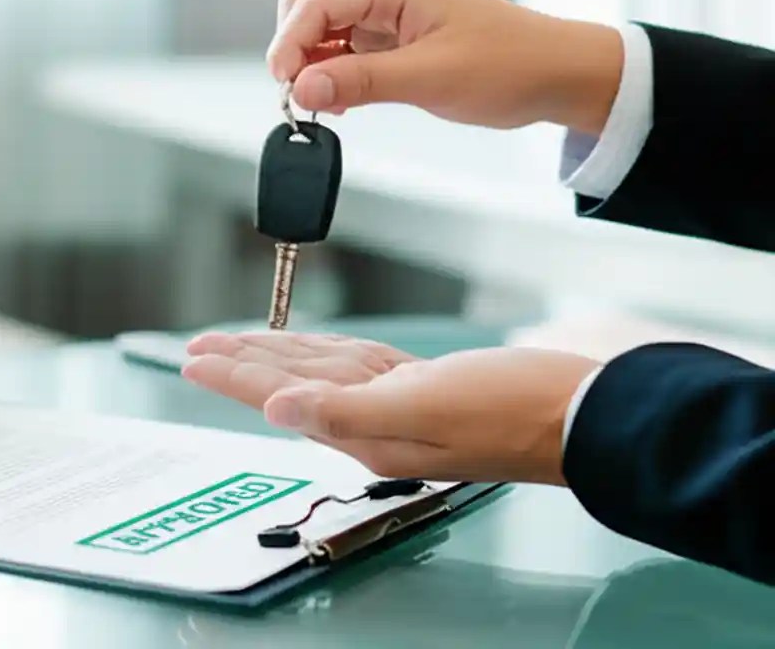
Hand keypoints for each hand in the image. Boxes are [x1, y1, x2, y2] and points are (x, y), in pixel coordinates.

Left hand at [182, 332, 599, 484]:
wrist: (585, 413)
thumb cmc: (515, 411)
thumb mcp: (423, 409)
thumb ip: (345, 412)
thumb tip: (273, 411)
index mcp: (367, 431)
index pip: (281, 395)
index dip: (234, 374)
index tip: (193, 357)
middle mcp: (375, 421)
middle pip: (291, 383)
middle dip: (242, 363)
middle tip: (198, 347)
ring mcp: (399, 403)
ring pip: (320, 371)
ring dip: (276, 356)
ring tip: (237, 346)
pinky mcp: (424, 385)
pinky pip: (358, 366)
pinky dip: (327, 353)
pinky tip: (309, 350)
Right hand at [269, 0, 623, 134]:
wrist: (553, 74)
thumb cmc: (509, 64)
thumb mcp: (431, 78)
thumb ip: (362, 82)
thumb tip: (303, 88)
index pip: (315, 4)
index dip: (288, 45)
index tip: (282, 86)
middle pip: (306, 8)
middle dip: (293, 51)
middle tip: (298, 96)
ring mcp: (387, 12)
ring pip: (321, 30)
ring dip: (311, 66)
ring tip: (322, 104)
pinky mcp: (392, 37)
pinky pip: (343, 49)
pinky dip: (332, 74)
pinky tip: (341, 101)